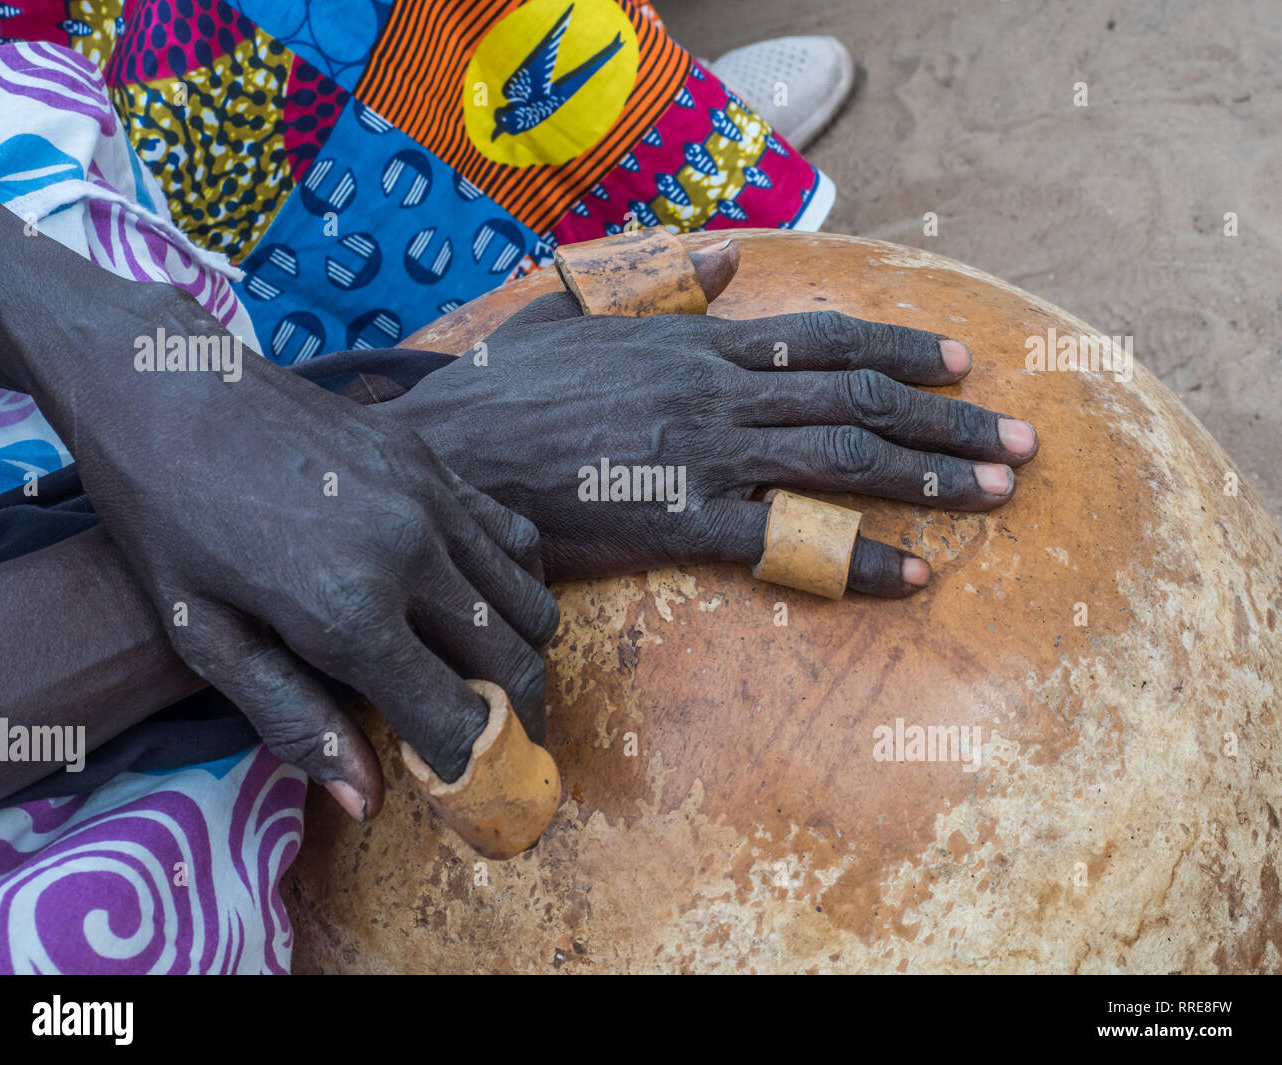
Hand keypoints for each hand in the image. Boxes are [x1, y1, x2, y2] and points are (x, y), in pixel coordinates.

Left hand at [17, 285, 557, 820]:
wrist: (166, 389)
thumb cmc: (166, 519)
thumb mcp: (202, 635)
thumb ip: (292, 720)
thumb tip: (368, 801)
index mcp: (347, 612)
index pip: (455, 720)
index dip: (468, 768)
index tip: (462, 783)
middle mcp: (411, 555)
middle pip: (514, 664)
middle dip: (517, 720)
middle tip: (498, 741)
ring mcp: (432, 500)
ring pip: (530, 603)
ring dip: (521, 653)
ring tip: (486, 672)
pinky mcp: (436, 462)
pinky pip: (515, 537)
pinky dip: (516, 583)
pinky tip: (477, 596)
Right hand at [398, 292, 1038, 594]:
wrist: (446, 458)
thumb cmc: (500, 396)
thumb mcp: (573, 318)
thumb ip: (652, 288)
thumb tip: (719, 263)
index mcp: (694, 346)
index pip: (822, 340)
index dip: (902, 348)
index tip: (963, 361)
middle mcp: (716, 392)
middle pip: (858, 399)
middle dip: (949, 420)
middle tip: (1022, 441)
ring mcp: (704, 455)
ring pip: (842, 458)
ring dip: (930, 475)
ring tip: (999, 489)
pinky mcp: (681, 521)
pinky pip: (790, 540)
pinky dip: (859, 558)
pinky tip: (916, 574)